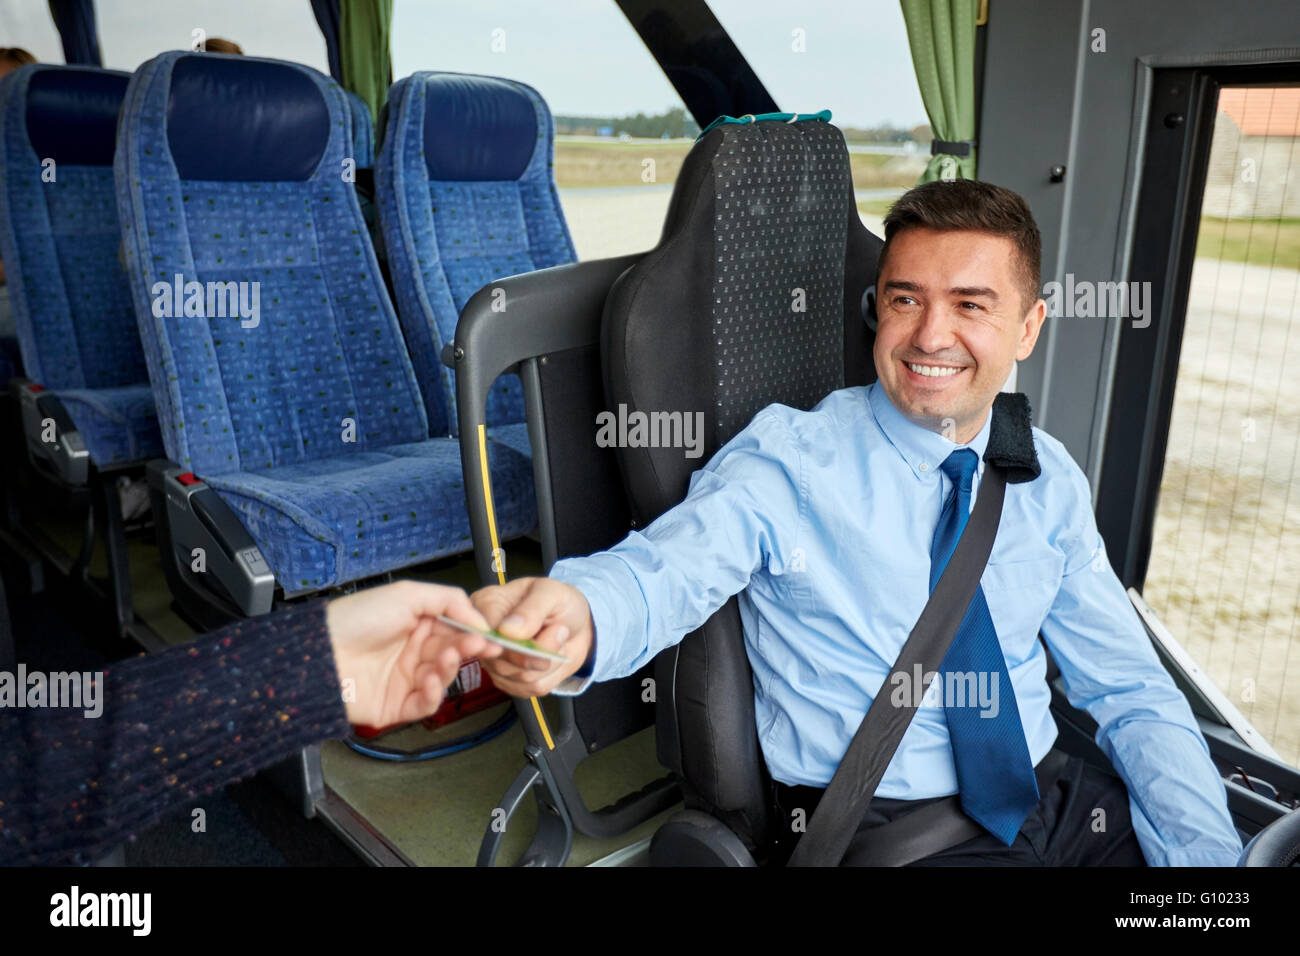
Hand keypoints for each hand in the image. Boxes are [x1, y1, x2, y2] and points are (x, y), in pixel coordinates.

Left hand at [326, 580, 498, 726]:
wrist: (320, 654)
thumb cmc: (355, 619)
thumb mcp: (406, 594)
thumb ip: (449, 600)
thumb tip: (479, 618)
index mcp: (416, 624)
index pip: (455, 629)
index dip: (474, 633)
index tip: (492, 635)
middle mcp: (412, 651)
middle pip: (453, 653)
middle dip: (466, 649)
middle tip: (479, 646)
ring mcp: (405, 679)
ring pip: (443, 679)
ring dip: (449, 669)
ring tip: (444, 659)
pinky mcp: (396, 705)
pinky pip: (425, 704)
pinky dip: (433, 694)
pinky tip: (430, 682)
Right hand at [471, 577, 593, 696]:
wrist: (577, 626)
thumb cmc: (559, 603)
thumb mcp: (551, 593)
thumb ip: (531, 609)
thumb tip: (507, 630)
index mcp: (485, 606)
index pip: (480, 632)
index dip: (500, 642)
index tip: (523, 640)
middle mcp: (485, 637)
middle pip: (501, 660)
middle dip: (539, 650)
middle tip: (559, 630)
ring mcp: (495, 662)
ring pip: (520, 677)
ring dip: (549, 661)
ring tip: (556, 638)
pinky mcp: (510, 682)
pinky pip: (532, 688)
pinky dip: (552, 674)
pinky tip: (552, 657)